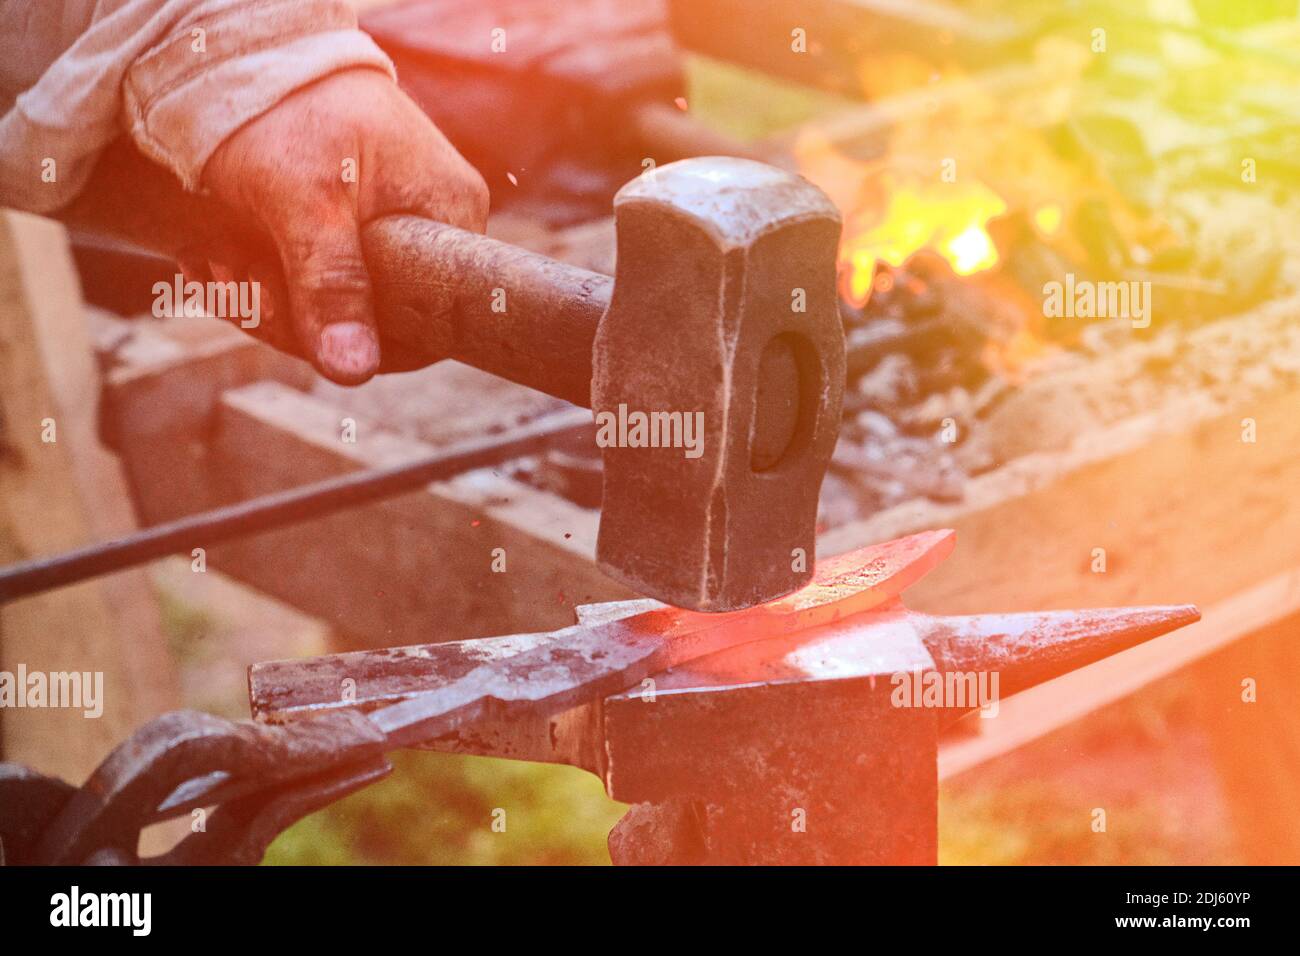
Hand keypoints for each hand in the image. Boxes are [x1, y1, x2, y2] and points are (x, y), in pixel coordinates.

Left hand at [200, 68, 488, 383]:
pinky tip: (222, 259)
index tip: (292, 325)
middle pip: (378, 319)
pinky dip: (267, 280)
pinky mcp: (356, 227)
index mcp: (450, 215)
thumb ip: (332, 285)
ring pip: (340, 305)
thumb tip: (354, 373)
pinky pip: (321, 280)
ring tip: (214, 264)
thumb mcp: (305, 200)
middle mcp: (435, 224)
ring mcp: (396, 227)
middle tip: (229, 283)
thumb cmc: (284, 108)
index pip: (432, 324)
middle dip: (294, 315)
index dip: (365, 343)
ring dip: (268, 298)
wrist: (242, 52)